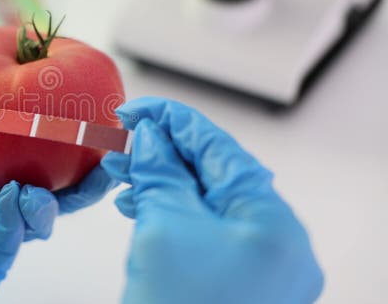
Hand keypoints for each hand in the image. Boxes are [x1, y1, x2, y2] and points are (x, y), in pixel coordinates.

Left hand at [0, 34, 119, 302]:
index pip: (22, 145)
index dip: (54, 130)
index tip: (82, 107)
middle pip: (43, 182)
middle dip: (77, 172)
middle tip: (103, 152)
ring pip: (37, 216)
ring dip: (53, 200)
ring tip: (60, 185)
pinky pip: (10, 242)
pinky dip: (18, 223)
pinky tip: (16, 205)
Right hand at [101, 98, 322, 303]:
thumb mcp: (165, 228)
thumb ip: (161, 175)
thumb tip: (151, 139)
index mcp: (270, 222)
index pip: (218, 148)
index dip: (172, 122)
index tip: (135, 111)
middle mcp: (274, 243)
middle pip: (215, 175)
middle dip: (163, 154)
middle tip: (122, 140)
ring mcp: (258, 268)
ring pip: (206, 205)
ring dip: (162, 183)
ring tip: (122, 172)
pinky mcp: (236, 285)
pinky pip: (204, 234)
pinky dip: (170, 215)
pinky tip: (139, 207)